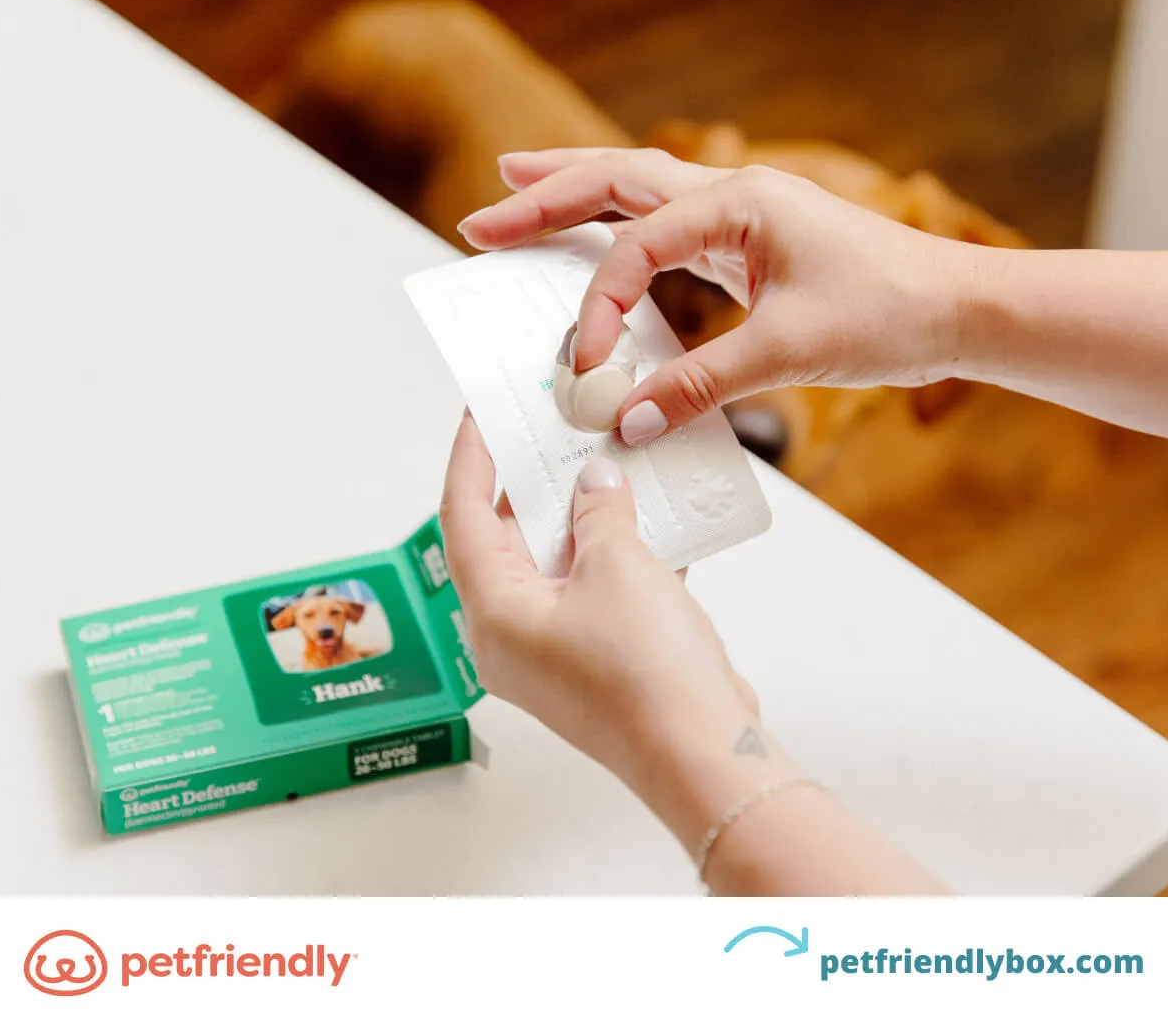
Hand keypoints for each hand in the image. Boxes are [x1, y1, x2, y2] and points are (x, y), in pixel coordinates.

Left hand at [440, 413, 947, 893]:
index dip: (472, 457)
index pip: (462, 516)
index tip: (482, 412)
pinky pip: (593, 593)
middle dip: (532, 484)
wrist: (705, 755)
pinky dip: (613, 556)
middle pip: (506, 541)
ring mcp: (555, 654)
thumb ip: (599, 512)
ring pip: (556, 566)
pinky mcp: (597, 664)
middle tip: (549, 430)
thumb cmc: (647, 673)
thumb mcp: (619, 567)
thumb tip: (594, 482)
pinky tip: (647, 520)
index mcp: (494, 614)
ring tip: (601, 462)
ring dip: (581, 517)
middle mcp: (513, 638)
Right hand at [458, 146, 972, 443]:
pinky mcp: (749, 246)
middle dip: (547, 194)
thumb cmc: (892, 312)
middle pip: (619, 179)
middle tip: (485, 210)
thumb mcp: (789, 352)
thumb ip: (702, 385)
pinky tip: (598, 240)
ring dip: (577, 193)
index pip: (637, 246)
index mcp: (741, 205)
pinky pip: (667, 228)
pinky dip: (621, 230)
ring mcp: (741, 217)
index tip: (586, 362)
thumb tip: (630, 420)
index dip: (601, 305)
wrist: (955, 309)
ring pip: (640, 191)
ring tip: (517, 190)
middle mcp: (734, 198)